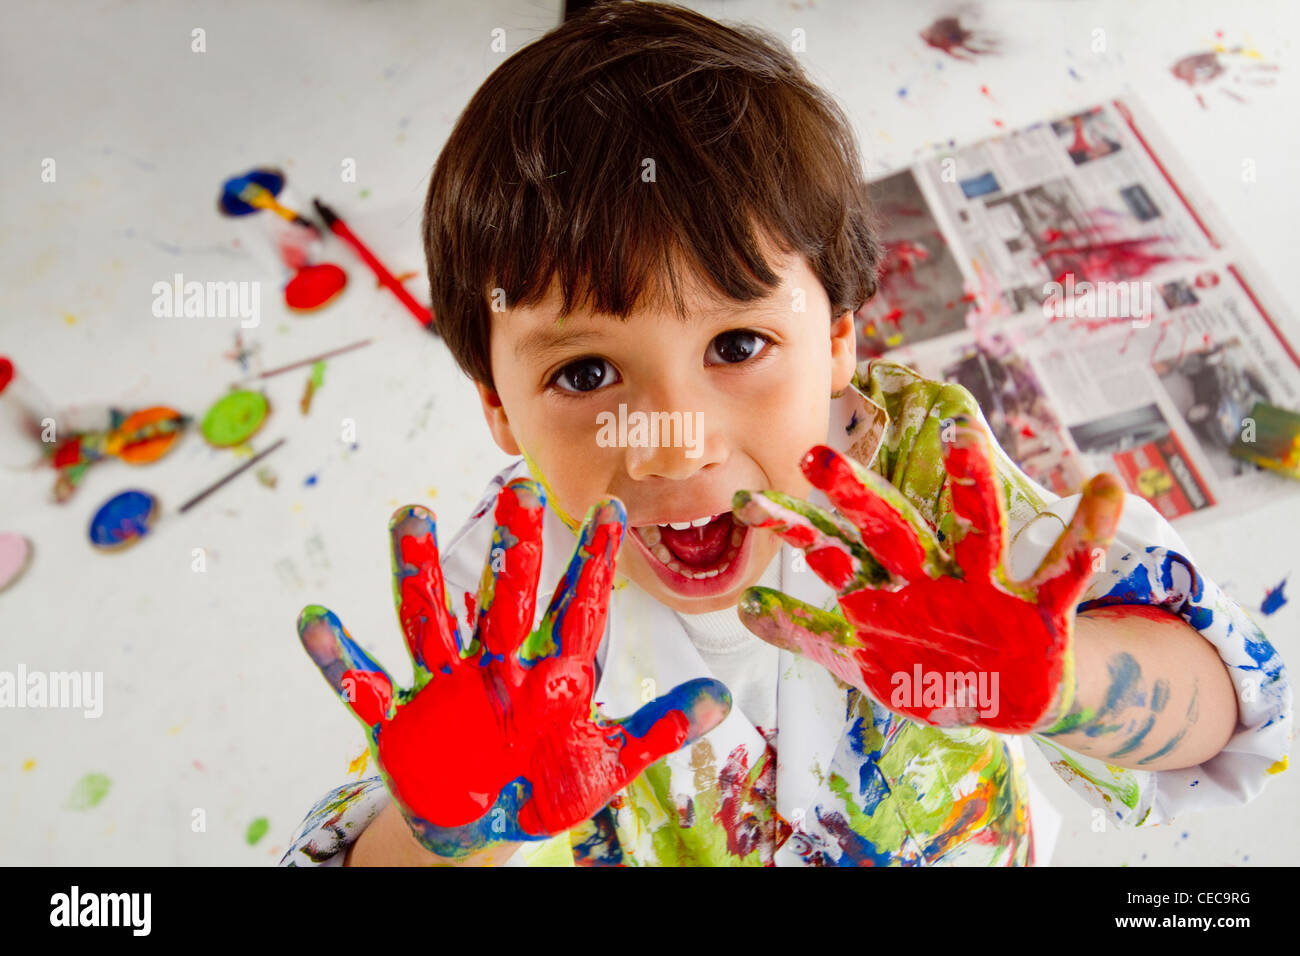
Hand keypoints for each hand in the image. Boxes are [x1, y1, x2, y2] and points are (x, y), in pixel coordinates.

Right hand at [298, 479, 730, 858]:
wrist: (482, 829)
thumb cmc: (543, 785)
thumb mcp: (606, 762)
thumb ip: (659, 728)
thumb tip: (725, 697)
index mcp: (550, 675)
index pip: (577, 610)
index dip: (595, 564)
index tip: (612, 511)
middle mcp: (497, 667)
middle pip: (506, 599)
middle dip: (514, 550)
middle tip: (520, 488)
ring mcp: (447, 688)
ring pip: (432, 620)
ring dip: (420, 573)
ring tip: (410, 515)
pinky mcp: (400, 724)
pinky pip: (365, 688)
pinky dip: (337, 660)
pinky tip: (315, 620)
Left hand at [731, 416, 1123, 733]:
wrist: (1006, 702)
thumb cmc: (932, 668)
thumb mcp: (866, 660)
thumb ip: (809, 632)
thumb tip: (745, 607)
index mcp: (890, 589)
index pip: (835, 550)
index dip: (796, 528)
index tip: (748, 500)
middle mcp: (933, 577)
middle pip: (892, 530)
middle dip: (856, 498)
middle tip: (815, 456)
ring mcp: (987, 589)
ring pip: (979, 531)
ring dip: (973, 485)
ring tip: (964, 435)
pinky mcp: (1040, 611)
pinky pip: (1069, 569)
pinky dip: (1091, 531)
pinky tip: (1108, 486)